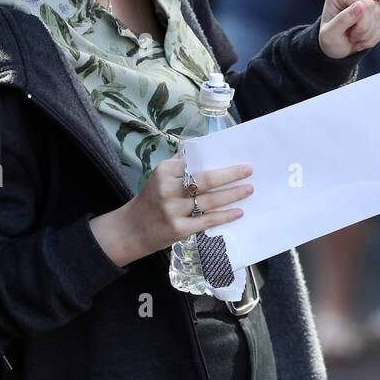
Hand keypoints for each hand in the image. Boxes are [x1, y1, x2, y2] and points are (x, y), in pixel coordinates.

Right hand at [92, 157, 253, 266]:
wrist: (130, 230)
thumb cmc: (152, 200)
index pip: (194, 163)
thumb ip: (180, 165)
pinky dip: (225, 216)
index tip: (236, 157)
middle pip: (205, 180)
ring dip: (232, 194)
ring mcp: (173, 210)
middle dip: (230, 175)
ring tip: (249, 189)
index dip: (216, 160)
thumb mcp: (159, 177)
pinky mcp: (178, 229)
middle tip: (249, 170)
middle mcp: (167, 190)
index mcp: (163, 172)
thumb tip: (205, 149)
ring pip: (209, 200)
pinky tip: (239, 211)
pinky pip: (207, 220)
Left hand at [318, 0, 379, 57]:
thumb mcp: (329, 35)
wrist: (336, 44)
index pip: (366, 3)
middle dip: (367, 31)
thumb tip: (359, 5)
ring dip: (371, 35)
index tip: (351, 35)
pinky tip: (365, 38)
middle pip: (375, 10)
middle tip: (353, 38)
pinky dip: (377, 36)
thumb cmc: (330, 38)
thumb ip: (342, 20)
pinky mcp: (379, 7)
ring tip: (357, 39)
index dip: (363, 24)